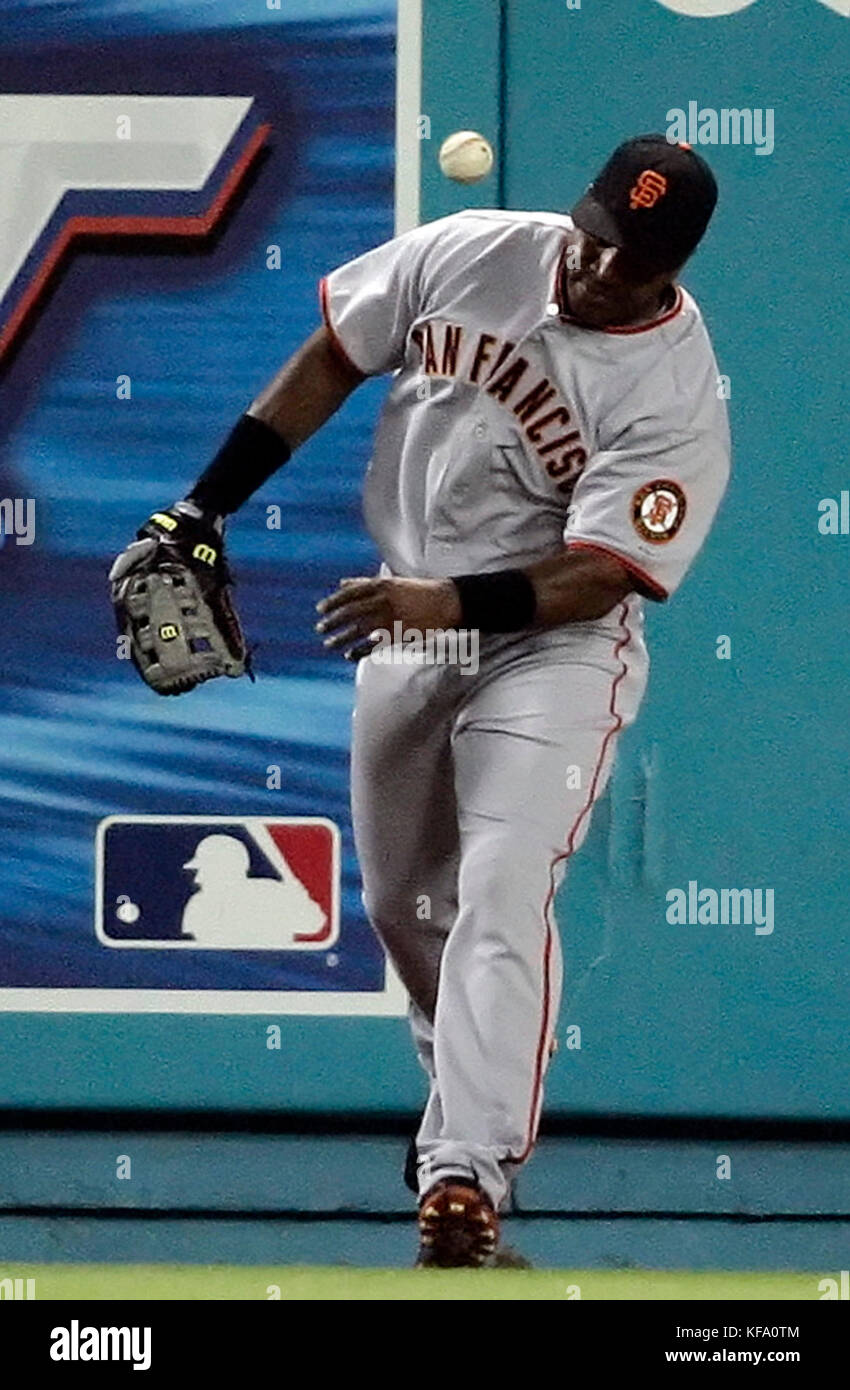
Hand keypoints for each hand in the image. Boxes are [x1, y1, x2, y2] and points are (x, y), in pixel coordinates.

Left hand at [315, 575, 462, 659]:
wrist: (445, 603)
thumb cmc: (416, 591)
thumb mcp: (390, 582)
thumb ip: (364, 582)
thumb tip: (341, 583)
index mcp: (380, 586)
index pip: (349, 594)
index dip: (332, 602)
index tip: (320, 610)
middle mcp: (382, 602)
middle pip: (349, 613)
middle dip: (332, 622)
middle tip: (319, 629)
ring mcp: (389, 620)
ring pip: (357, 631)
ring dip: (340, 639)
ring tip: (328, 644)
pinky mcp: (397, 636)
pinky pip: (372, 646)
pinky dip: (358, 651)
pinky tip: (349, 655)